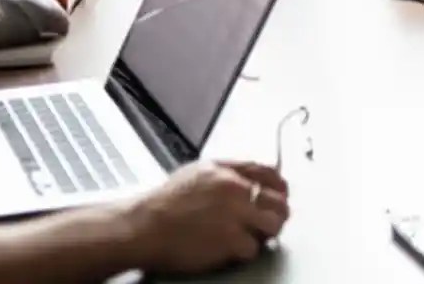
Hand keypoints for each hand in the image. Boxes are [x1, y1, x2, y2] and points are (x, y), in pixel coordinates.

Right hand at [128, 160, 289, 273]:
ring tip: (254, 237)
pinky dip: (246, 252)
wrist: (142, 227)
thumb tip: (249, 177)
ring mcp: (234, 215)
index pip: (269, 173)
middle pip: (278, 200)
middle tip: (269, 222)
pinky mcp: (229, 240)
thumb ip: (225, 172)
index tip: (281, 194)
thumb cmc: (163, 204)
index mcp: (226, 171)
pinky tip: (233, 249)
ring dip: (266, 232)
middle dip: (277, 213)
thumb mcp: (195, 172)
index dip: (279, 186)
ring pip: (273, 223)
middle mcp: (233, 189)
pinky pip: (254, 248)